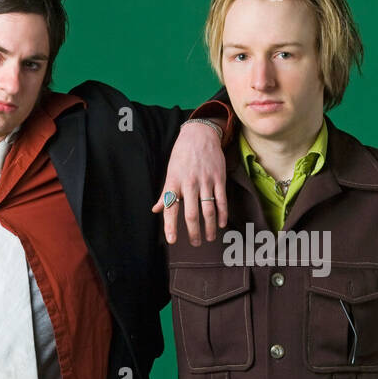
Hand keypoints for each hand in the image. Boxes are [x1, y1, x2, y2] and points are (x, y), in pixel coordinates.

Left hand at [152, 120, 227, 245]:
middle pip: (191, 214)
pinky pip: (221, 200)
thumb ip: (165, 193)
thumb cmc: (182, 156)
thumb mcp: (170, 172)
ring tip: (209, 238)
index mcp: (174, 183)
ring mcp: (205, 181)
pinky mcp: (218, 178)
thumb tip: (155, 209)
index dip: (170, 226)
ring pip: (208, 210)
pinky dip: (222, 214)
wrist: (200, 135)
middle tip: (195, 243)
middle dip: (193, 232)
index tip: (172, 240)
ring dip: (209, 227)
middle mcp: (189, 183)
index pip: (170, 208)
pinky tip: (221, 224)